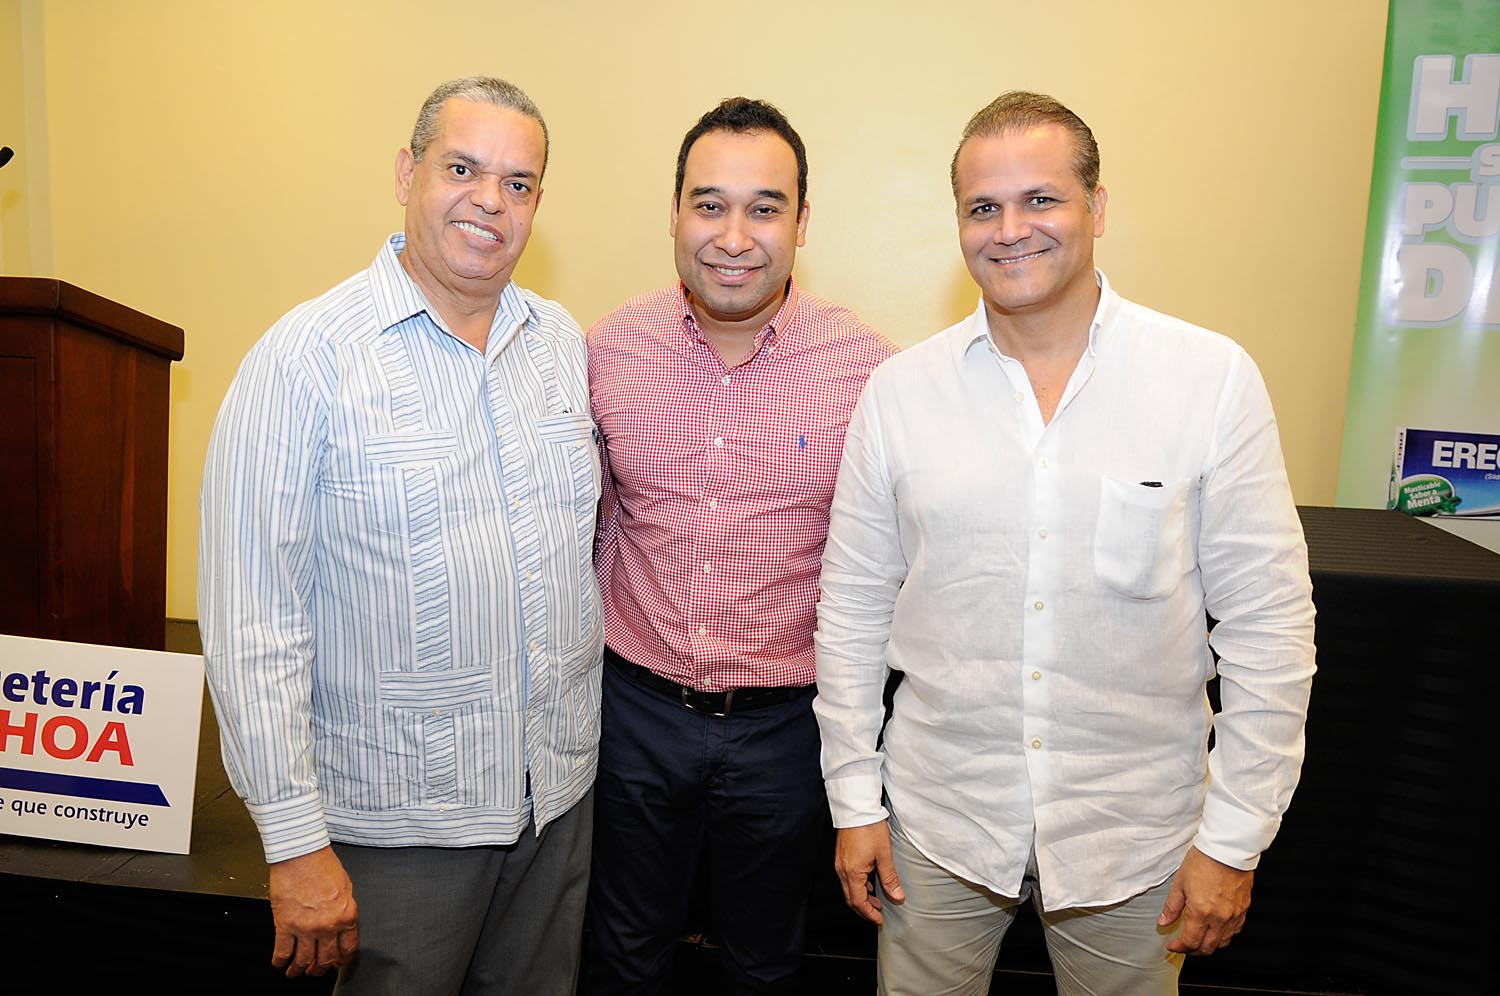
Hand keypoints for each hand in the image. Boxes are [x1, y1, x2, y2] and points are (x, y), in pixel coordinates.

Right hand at [268, 846, 359, 976]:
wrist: (301, 853)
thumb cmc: (322, 864)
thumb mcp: (346, 887)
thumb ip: (344, 909)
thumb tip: (341, 924)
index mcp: (346, 915)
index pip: (348, 948)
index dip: (342, 960)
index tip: (337, 963)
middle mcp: (328, 926)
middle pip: (325, 959)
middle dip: (320, 969)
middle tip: (315, 971)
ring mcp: (306, 928)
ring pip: (303, 961)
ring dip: (298, 970)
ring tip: (295, 972)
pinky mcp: (285, 925)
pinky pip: (282, 951)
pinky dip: (280, 961)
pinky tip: (279, 963)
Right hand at [834, 821, 904, 924]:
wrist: (857, 808)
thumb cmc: (869, 828)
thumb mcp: (884, 855)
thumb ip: (890, 878)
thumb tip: (897, 897)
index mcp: (852, 873)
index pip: (858, 902)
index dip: (869, 914)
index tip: (879, 920)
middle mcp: (842, 870)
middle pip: (850, 898)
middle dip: (864, 908)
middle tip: (878, 914)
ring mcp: (840, 863)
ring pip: (848, 888)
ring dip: (861, 897)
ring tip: (876, 899)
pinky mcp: (841, 856)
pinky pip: (847, 878)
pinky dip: (858, 885)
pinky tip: (869, 881)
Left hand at [1158, 846, 1253, 954]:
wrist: (1227, 849)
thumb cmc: (1204, 860)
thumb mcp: (1180, 883)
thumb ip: (1172, 907)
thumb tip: (1164, 922)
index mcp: (1202, 912)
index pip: (1190, 942)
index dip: (1179, 947)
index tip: (1173, 945)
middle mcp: (1220, 917)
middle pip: (1208, 947)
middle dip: (1193, 950)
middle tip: (1184, 946)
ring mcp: (1234, 915)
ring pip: (1223, 942)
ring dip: (1209, 945)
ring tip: (1199, 939)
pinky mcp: (1244, 909)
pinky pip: (1235, 931)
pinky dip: (1224, 936)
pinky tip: (1216, 929)